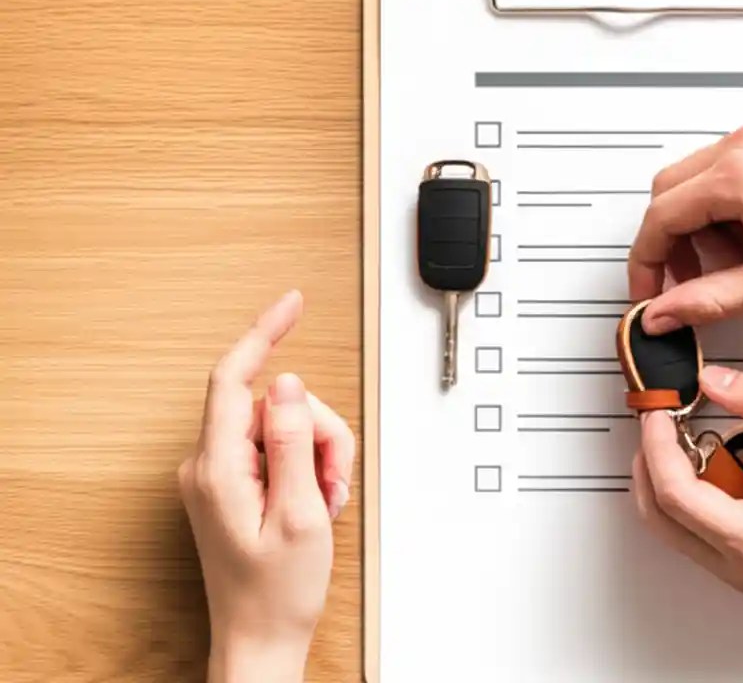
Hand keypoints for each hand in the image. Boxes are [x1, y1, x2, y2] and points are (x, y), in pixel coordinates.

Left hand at [178, 291, 354, 682]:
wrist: (261, 639)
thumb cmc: (276, 592)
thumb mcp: (300, 512)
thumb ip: (292, 441)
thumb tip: (286, 384)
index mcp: (217, 468)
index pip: (233, 379)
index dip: (264, 334)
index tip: (291, 305)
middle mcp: (208, 464)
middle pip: (276, 406)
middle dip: (319, 434)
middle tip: (333, 481)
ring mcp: (218, 474)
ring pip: (283, 426)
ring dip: (317, 456)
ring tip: (324, 500)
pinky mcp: (231, 484)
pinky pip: (276, 450)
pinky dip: (305, 469)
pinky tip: (313, 502)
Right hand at [628, 121, 742, 333]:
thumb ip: (710, 300)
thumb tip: (665, 313)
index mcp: (738, 175)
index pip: (660, 217)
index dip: (647, 262)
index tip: (650, 293)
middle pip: (670, 191)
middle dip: (672, 243)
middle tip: (692, 283)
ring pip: (699, 179)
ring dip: (702, 225)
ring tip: (739, 263)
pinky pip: (731, 168)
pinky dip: (728, 205)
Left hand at [632, 366, 742, 682]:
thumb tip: (717, 381)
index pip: (675, 491)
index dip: (656, 443)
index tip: (658, 409)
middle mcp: (737, 563)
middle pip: (657, 514)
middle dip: (649, 460)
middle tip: (660, 418)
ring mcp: (737, 570)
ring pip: (670, 526)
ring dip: (666, 477)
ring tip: (685, 434)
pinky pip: (693, 530)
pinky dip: (689, 493)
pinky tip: (711, 461)